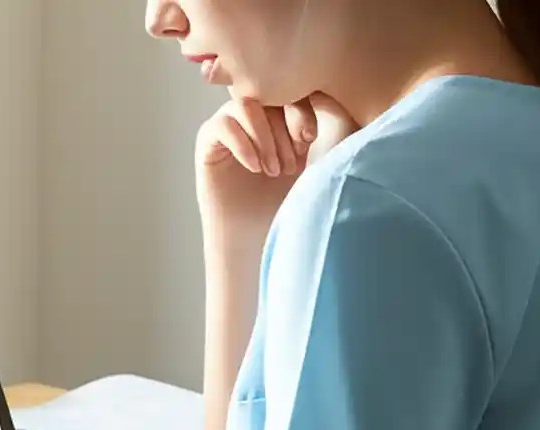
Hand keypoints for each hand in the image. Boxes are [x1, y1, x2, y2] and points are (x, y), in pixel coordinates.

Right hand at [196, 93, 358, 249]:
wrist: (271, 237)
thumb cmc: (303, 199)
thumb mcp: (331, 147)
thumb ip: (329, 108)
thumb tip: (313, 82)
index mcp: (289, 114)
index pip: (291, 86)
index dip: (301, 108)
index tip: (309, 140)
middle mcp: (259, 117)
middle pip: (268, 93)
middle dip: (284, 128)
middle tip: (292, 165)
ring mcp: (232, 128)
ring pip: (245, 104)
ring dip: (264, 137)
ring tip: (274, 170)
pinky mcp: (209, 143)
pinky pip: (222, 124)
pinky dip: (242, 143)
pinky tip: (255, 168)